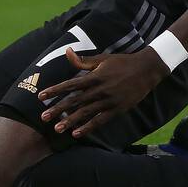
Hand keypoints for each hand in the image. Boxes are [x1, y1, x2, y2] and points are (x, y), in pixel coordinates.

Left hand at [38, 46, 168, 138]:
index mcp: (95, 76)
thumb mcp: (102, 59)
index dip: (55, 90)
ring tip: (57, 129)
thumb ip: (83, 61)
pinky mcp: (117, 109)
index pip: (70, 85)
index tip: (41, 96)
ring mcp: (109, 101)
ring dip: (70, 121)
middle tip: (43, 118)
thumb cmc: (122, 62)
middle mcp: (100, 89)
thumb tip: (67, 52)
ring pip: (85, 113)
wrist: (146, 70)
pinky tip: (77, 134)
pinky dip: (88, 127)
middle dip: (58, 110)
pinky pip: (100, 121)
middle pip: (74, 101)